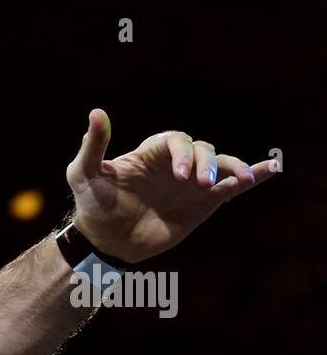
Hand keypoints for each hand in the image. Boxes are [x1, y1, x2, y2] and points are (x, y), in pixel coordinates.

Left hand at [65, 109, 278, 263]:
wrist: (105, 241)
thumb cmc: (92, 204)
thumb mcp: (83, 174)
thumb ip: (93, 146)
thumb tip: (97, 113)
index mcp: (152, 153)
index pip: (176, 141)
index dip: (182, 153)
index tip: (180, 176)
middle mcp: (176, 163)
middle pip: (202, 150)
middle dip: (205, 164)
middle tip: (199, 184)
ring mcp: (192, 183)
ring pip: (221, 164)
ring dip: (233, 168)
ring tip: (241, 178)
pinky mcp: (203, 202)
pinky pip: (232, 186)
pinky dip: (252, 175)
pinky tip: (272, 169)